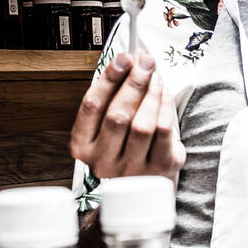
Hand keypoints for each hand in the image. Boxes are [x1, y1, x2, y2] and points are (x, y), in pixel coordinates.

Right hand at [69, 50, 184, 180]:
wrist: (145, 190)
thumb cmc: (125, 149)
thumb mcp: (108, 129)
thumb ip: (112, 98)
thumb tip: (129, 60)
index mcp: (83, 147)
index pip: (91, 106)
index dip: (108, 78)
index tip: (122, 57)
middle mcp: (102, 161)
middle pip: (117, 114)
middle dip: (133, 82)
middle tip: (145, 62)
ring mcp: (131, 168)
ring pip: (142, 123)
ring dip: (151, 93)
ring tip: (156, 77)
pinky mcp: (158, 168)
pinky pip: (163, 131)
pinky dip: (165, 107)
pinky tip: (164, 95)